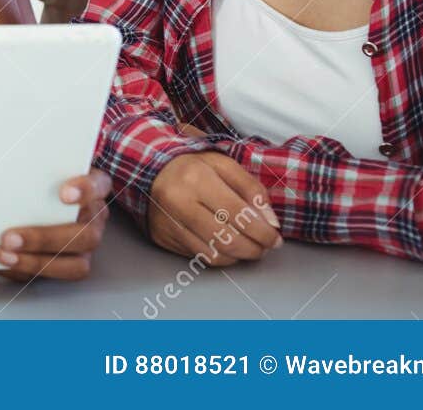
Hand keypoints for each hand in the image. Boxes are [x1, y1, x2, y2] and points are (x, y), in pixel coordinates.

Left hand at [0, 169, 110, 281]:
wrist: (37, 189)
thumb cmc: (43, 175)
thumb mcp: (41, 164)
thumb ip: (30, 167)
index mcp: (94, 188)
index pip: (99, 186)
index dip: (85, 191)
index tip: (63, 194)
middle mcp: (95, 218)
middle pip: (86, 235)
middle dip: (45, 239)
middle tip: (10, 237)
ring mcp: (86, 246)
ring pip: (75, 265)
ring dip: (36, 262)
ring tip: (3, 255)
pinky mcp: (69, 264)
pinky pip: (52, 277)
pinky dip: (24, 271)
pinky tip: (1, 262)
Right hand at [147, 152, 281, 264]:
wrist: (148, 169)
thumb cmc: (190, 166)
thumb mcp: (223, 164)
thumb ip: (250, 188)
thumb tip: (270, 220)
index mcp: (196, 178)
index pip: (238, 213)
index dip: (262, 231)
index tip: (274, 237)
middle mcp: (178, 201)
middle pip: (227, 238)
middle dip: (254, 248)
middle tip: (265, 246)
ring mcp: (168, 222)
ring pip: (214, 253)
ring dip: (240, 255)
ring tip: (250, 248)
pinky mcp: (162, 236)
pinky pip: (199, 257)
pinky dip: (221, 257)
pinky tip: (229, 249)